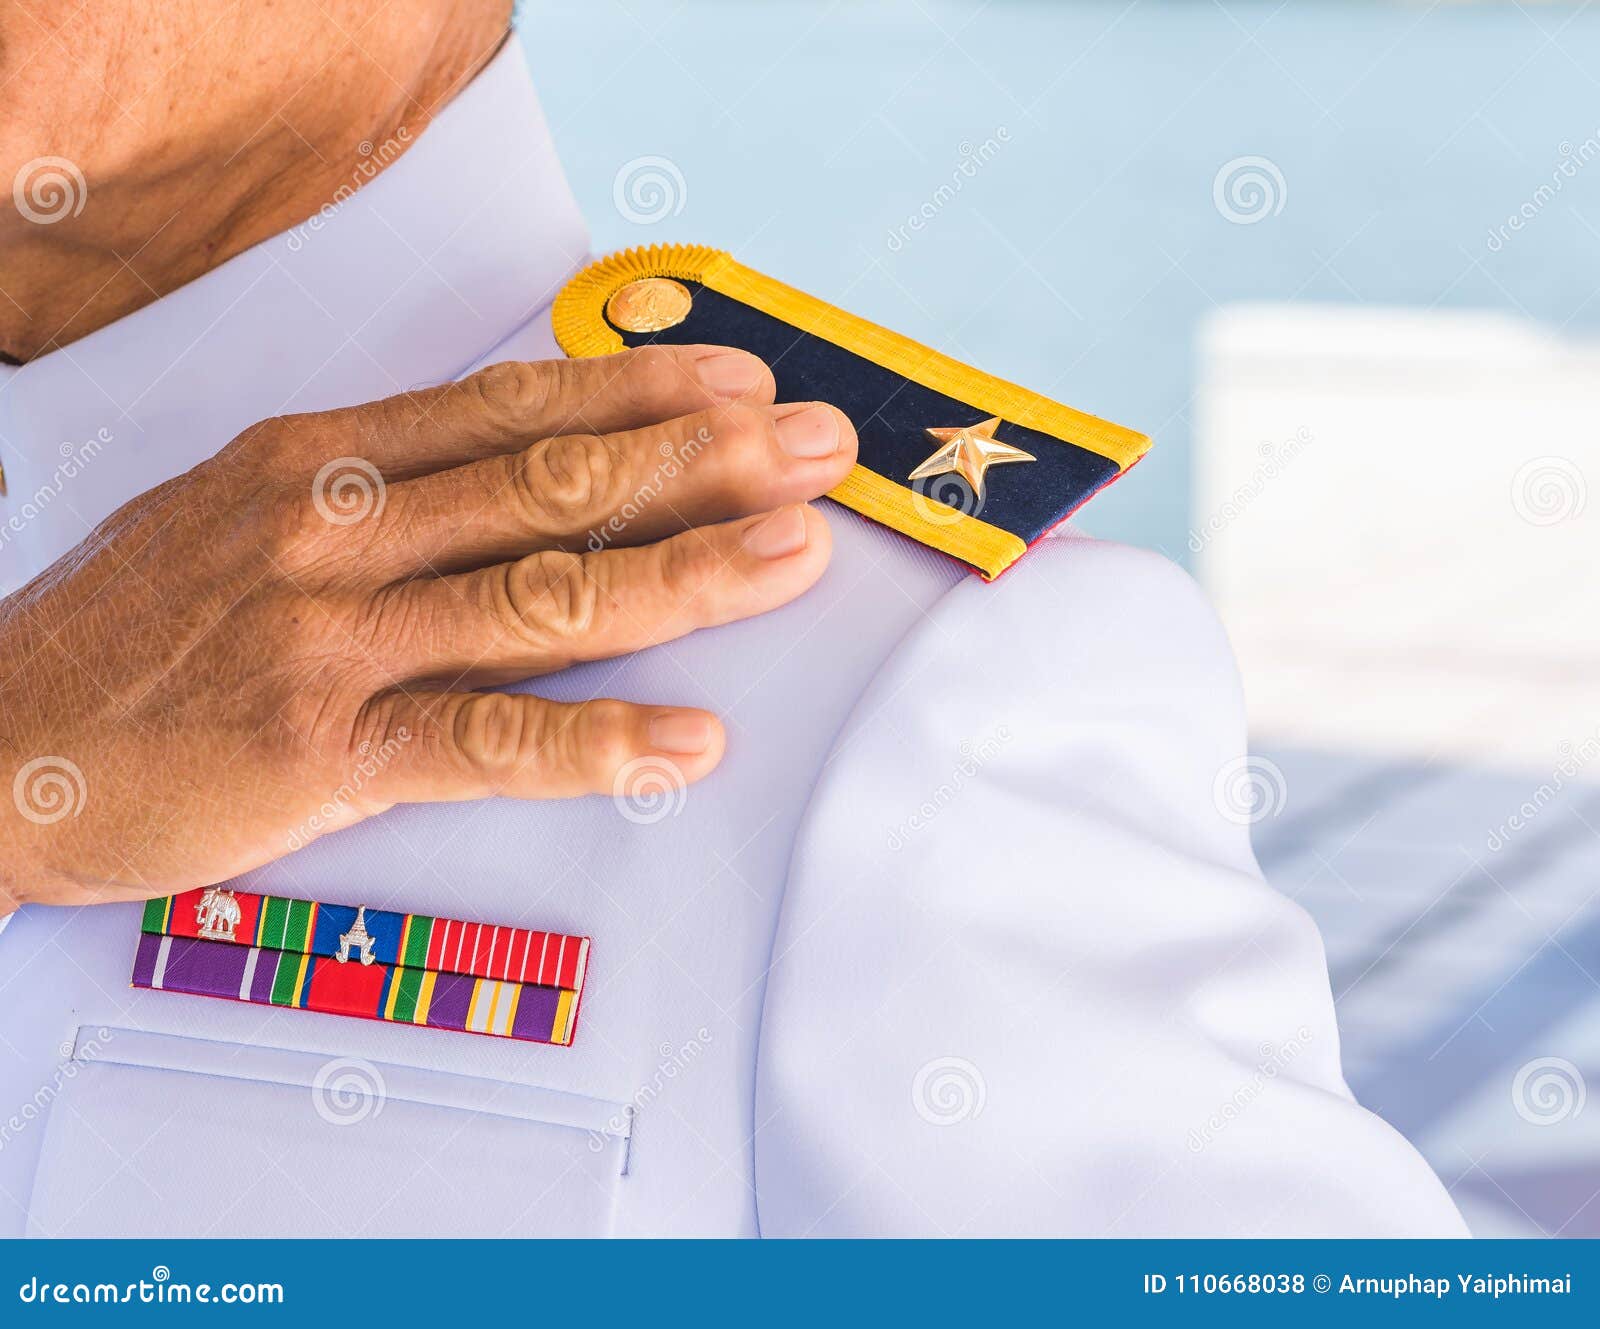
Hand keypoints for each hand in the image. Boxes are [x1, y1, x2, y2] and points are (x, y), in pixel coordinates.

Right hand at [0, 346, 856, 909]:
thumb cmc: (133, 631)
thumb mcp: (248, 513)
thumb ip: (385, 493)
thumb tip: (520, 474)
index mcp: (323, 462)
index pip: (514, 406)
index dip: (642, 390)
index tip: (741, 383)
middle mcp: (337, 531)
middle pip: (555, 483)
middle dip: (705, 462)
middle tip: (816, 451)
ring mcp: (332, 638)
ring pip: (544, 594)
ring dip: (687, 573)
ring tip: (792, 558)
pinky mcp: (322, 750)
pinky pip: (487, 741)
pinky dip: (599, 742)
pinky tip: (688, 739)